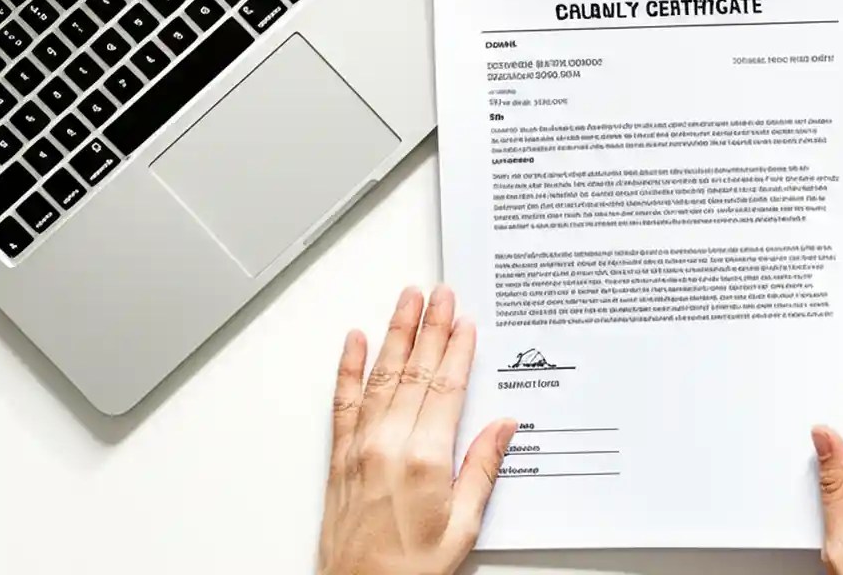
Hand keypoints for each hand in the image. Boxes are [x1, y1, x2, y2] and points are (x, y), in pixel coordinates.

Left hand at [318, 285, 516, 574]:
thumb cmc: (409, 569)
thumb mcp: (463, 527)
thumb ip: (482, 470)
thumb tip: (502, 428)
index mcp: (423, 460)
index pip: (445, 389)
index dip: (457, 351)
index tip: (466, 324)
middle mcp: (387, 446)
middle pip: (414, 372)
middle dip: (430, 328)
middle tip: (441, 295)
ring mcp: (360, 447)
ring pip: (380, 376)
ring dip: (395, 333)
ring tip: (406, 301)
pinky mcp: (340, 456)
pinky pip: (344, 401)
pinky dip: (349, 367)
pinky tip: (354, 340)